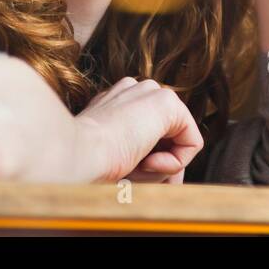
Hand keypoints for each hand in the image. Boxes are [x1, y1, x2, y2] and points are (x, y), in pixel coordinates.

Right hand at [74, 76, 203, 183]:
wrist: (77, 156)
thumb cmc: (88, 167)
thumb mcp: (118, 165)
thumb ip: (146, 165)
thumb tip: (174, 176)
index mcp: (116, 104)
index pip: (150, 137)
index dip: (148, 167)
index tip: (125, 176)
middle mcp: (133, 93)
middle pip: (166, 141)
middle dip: (156, 168)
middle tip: (130, 175)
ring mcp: (149, 92)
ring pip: (176, 143)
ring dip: (159, 166)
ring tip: (132, 166)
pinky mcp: (167, 101)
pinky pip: (192, 142)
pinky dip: (176, 162)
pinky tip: (148, 162)